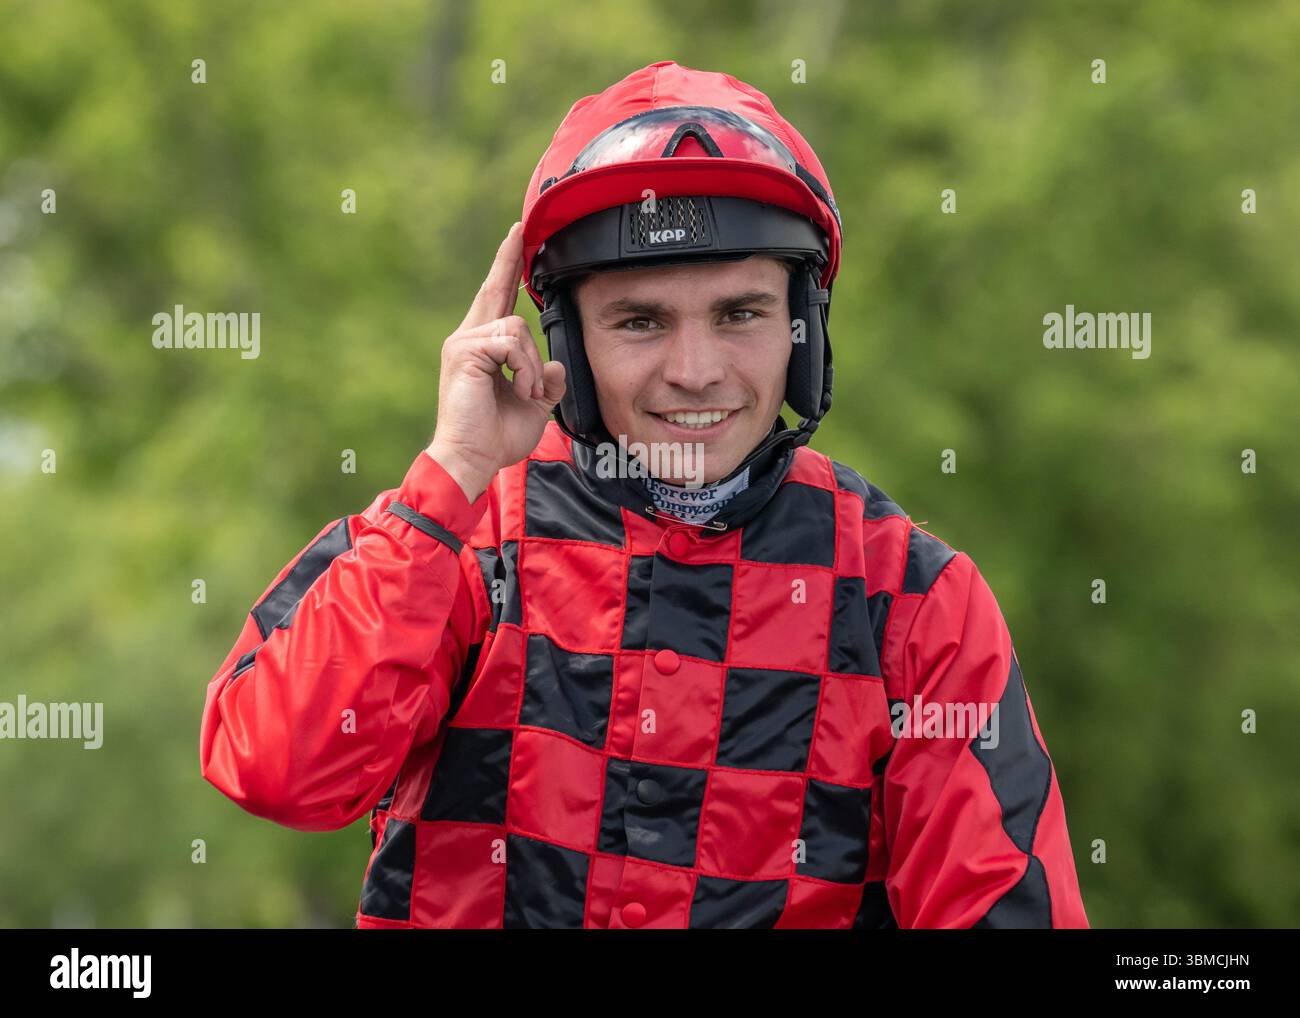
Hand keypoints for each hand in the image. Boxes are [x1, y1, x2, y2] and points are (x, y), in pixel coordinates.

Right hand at [427, 221, 565, 501]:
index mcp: (482, 347)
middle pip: (497, 293)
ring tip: (525, 390)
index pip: (497, 298)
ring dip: (531, 364)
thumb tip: (556, 364)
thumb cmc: (496, 437)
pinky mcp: (463, 351)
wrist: (473, 458)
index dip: (507, 267)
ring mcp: (462, 342)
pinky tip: (519, 388)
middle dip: (509, 260)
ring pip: (517, 327)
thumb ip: (546, 382)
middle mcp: (467, 338)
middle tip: (521, 231)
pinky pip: (510, 342)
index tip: (517, 236)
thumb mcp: (534, 405)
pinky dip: (524, 368)